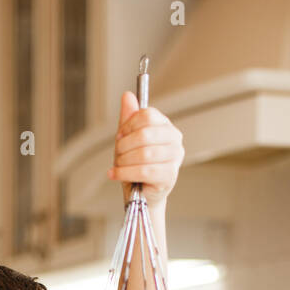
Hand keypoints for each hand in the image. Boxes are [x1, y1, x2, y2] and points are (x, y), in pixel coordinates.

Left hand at [107, 89, 184, 207]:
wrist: (140, 193)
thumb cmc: (135, 165)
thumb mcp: (128, 139)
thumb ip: (128, 119)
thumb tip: (127, 96)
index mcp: (166, 126)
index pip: (147, 115)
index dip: (128, 125)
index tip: (120, 136)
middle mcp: (175, 140)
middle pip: (145, 134)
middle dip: (124, 145)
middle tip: (117, 154)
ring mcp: (175, 158)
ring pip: (144, 154)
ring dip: (124, 160)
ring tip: (117, 166)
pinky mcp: (170, 176)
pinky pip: (144, 171)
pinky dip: (125, 173)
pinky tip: (115, 174)